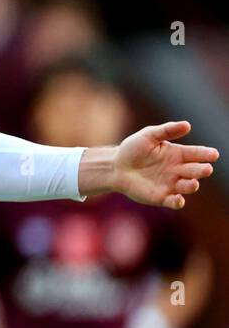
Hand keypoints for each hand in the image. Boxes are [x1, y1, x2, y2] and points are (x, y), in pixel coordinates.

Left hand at [84, 121, 217, 209]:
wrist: (115, 166)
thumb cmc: (132, 149)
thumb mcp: (148, 136)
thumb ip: (166, 131)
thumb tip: (187, 125)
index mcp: (178, 154)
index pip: (196, 154)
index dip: (206, 154)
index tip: (214, 154)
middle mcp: (178, 170)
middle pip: (195, 170)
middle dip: (202, 170)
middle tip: (206, 169)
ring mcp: (171, 184)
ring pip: (187, 186)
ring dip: (192, 185)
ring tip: (192, 182)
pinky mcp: (161, 197)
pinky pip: (173, 202)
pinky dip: (178, 202)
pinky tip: (178, 200)